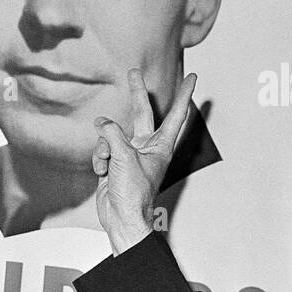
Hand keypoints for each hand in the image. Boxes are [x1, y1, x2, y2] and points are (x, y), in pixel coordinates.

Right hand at [91, 69, 195, 252]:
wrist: (122, 218)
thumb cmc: (134, 194)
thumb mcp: (124, 157)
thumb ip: (112, 134)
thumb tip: (101, 123)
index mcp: (161, 146)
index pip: (176, 114)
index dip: (184, 94)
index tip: (192, 77)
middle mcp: (147, 146)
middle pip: (141, 113)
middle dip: (136, 93)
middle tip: (134, 72)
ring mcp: (130, 154)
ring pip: (112, 134)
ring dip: (105, 147)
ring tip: (108, 165)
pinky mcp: (114, 163)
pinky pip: (102, 149)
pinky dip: (99, 159)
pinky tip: (102, 173)